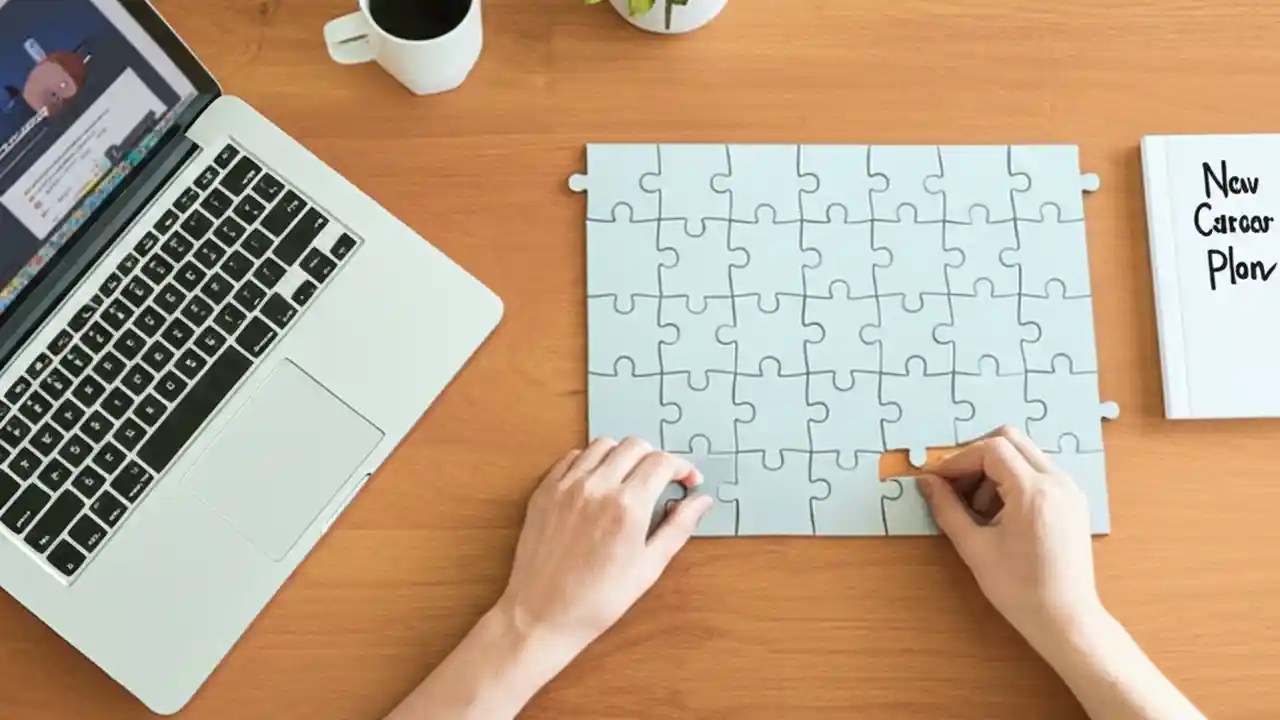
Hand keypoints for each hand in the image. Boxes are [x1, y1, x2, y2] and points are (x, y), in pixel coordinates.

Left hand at [495, 437, 711, 652]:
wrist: (543, 614)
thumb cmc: (598, 600)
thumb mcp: (649, 567)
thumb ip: (678, 527)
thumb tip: (701, 501)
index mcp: (628, 506)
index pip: (662, 462)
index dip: (681, 467)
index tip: (686, 479)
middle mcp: (597, 487)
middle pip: (635, 446)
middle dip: (655, 458)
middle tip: (660, 480)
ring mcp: (567, 486)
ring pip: (603, 444)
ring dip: (622, 455)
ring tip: (629, 478)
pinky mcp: (545, 491)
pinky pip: (572, 458)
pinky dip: (590, 461)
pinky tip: (597, 482)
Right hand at [917, 426, 1102, 649]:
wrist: (1066, 619)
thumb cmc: (1019, 589)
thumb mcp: (975, 548)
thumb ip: (947, 508)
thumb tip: (926, 482)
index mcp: (1033, 492)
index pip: (991, 450)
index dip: (958, 460)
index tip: (938, 480)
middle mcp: (1057, 482)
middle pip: (1010, 439)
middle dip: (976, 456)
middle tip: (955, 484)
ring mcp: (1070, 489)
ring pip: (1024, 453)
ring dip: (995, 469)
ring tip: (977, 508)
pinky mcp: (1073, 500)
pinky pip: (1038, 471)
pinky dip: (1013, 479)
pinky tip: (1000, 513)